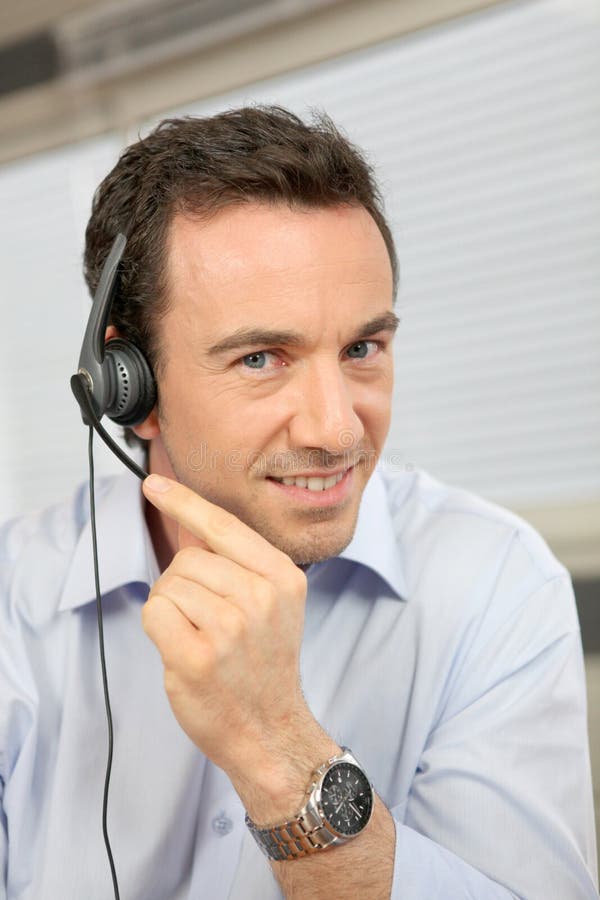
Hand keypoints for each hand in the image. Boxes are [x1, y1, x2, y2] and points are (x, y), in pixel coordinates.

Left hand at [141, 474, 338, 820]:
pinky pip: (154, 612)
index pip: (223, 525)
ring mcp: (230, 627)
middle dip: (182, 584)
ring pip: (168, 584)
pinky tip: (185, 652)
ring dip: (171, 609)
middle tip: (207, 622)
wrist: (271, 730)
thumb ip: (236, 564)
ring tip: (201, 639)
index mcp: (281, 576)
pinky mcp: (198, 656)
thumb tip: (189, 523)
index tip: (154, 482)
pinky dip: (158, 629)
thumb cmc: (264, 665)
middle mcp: (260, 596)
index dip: (184, 502)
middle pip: (187, 558)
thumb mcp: (272, 604)